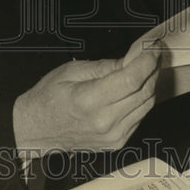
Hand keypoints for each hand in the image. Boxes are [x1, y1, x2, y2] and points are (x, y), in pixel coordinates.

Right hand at [12, 42, 161, 154]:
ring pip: (147, 106)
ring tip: (148, 66)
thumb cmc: (48, 98)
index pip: (131, 80)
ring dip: (151, 83)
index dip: (146, 60)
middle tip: (153, 52)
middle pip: (144, 92)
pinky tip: (137, 86)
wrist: (36, 130)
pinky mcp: (117, 142)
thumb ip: (104, 66)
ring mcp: (113, 136)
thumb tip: (131, 59)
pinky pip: (140, 117)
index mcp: (88, 101)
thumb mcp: (71, 71)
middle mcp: (104, 122)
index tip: (152, 46)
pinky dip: (143, 99)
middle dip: (153, 68)